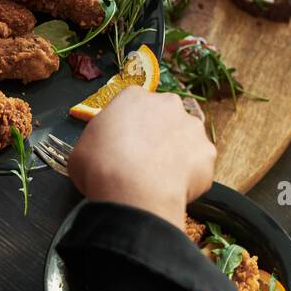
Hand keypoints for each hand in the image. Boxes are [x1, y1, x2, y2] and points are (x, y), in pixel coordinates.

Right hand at [67, 89, 213, 229]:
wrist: (133, 193)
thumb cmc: (100, 167)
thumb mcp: (82, 148)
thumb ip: (98, 141)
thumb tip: (103, 152)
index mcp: (133, 97)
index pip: (134, 104)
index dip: (129, 125)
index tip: (124, 143)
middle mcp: (167, 104)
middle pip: (164, 115)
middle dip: (157, 133)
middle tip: (143, 159)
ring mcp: (192, 127)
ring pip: (185, 138)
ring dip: (176, 152)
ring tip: (159, 177)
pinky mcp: (208, 152)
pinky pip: (198, 164)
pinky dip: (189, 176)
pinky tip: (173, 189)